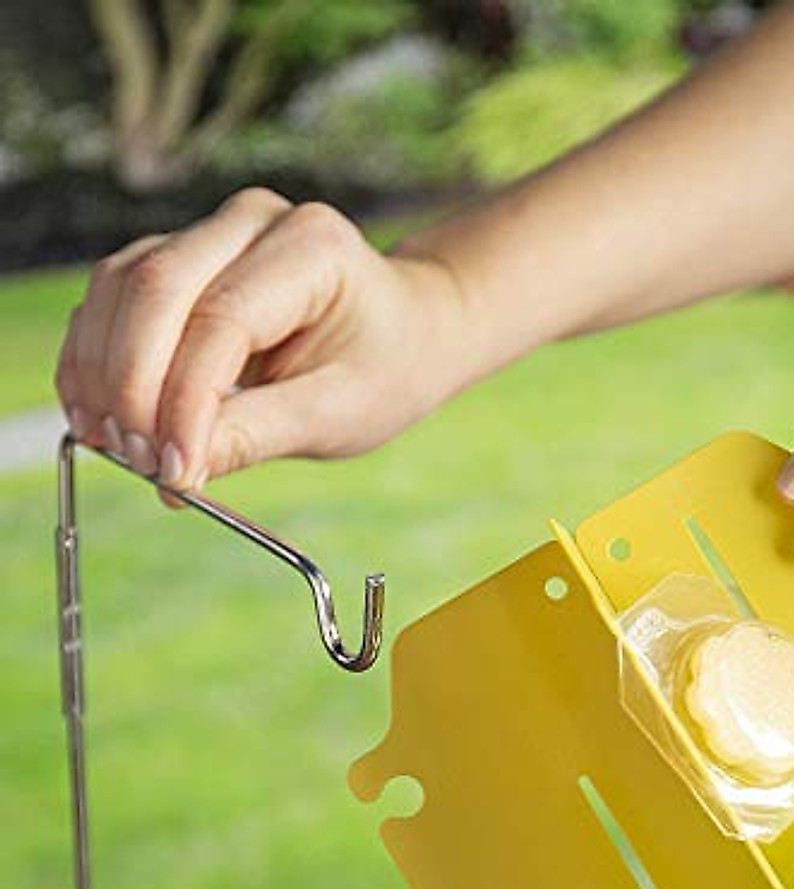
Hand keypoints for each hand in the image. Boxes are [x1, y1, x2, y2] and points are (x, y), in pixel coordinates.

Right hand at [55, 188, 468, 489]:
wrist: (406, 332)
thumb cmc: (386, 368)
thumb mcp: (339, 413)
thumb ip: (257, 434)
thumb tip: (175, 470)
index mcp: (313, 249)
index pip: (223, 320)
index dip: (183, 401)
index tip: (174, 471)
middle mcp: (254, 222)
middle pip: (155, 289)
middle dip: (131, 386)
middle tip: (136, 463)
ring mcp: (212, 233)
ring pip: (121, 288)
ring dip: (100, 371)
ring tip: (112, 448)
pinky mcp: (181, 260)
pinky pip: (116, 299)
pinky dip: (96, 358)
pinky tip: (97, 415)